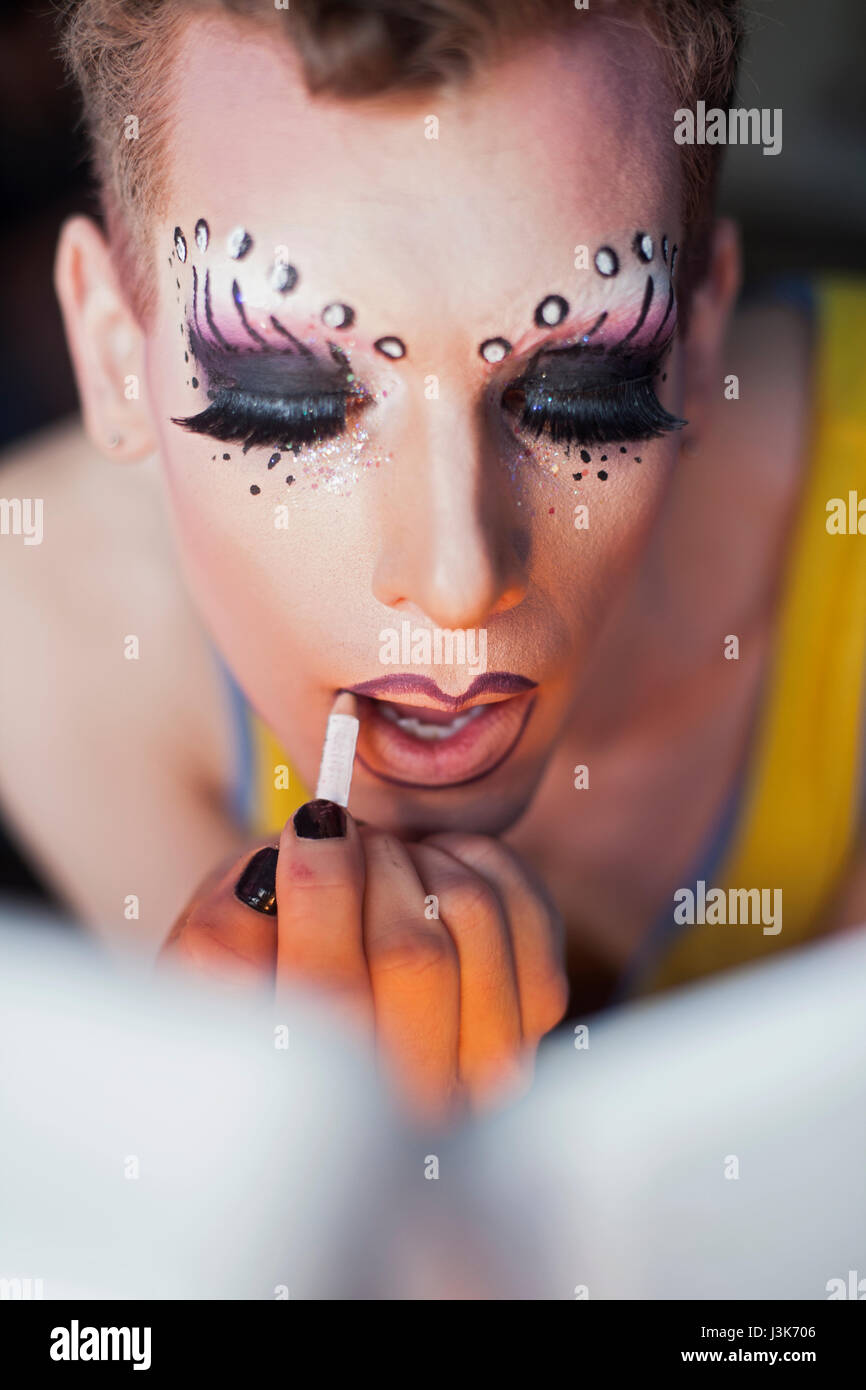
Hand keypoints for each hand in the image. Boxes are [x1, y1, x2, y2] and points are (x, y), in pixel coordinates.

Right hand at [161, 800, 568, 1123]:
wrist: (325, 1036)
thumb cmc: (252, 988)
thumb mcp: (203, 970)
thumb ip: (230, 927)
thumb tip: (310, 855)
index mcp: (310, 1102)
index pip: (328, 990)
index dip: (323, 887)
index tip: (313, 825)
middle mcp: (409, 1107)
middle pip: (413, 954)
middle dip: (374, 865)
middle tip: (343, 838)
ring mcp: (486, 1072)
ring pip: (474, 918)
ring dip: (423, 860)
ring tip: (382, 865)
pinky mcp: (536, 1019)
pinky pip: (523, 905)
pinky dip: (476, 861)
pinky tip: (433, 871)